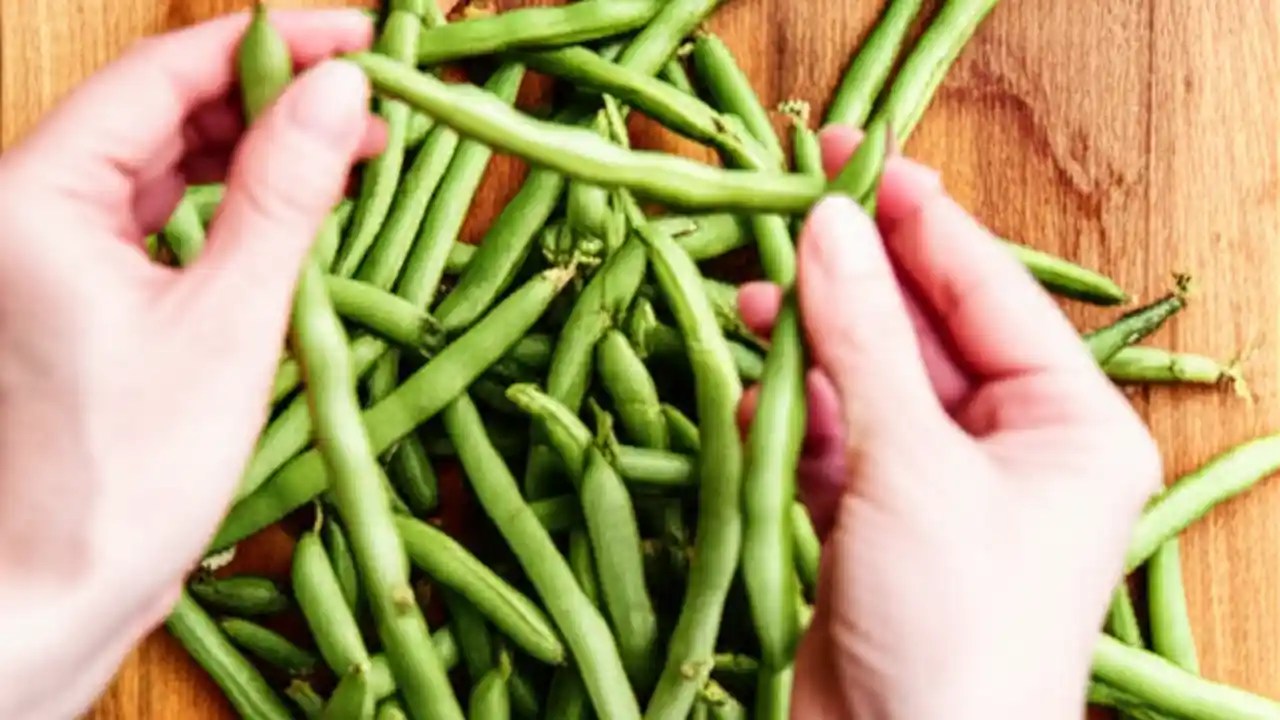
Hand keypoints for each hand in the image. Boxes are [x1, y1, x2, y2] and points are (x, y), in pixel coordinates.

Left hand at [0, 11, 380, 717]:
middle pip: (161, 106)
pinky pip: (155, 211)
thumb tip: (341, 89)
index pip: (165, 72)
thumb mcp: (230, 320)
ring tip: (348, 147)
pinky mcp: (74, 288)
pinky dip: (225, 199)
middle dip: (270, 94)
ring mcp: (45, 248)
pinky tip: (288, 203)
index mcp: (35, 195)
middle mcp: (25, 206)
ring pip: (162, 158)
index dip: (271, 42)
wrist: (59, 589)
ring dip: (254, 147)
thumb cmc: (129, 475)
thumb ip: (284, 192)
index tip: (357, 34)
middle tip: (368, 92)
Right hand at [738, 127, 1160, 718]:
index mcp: (1069, 424)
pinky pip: (834, 442)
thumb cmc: (953, 625)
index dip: (919, 220)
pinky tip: (753, 384)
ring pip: (870, 383)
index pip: (988, 289)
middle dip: (855, 279)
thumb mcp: (913, 462)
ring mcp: (941, 489)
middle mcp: (1013, 450)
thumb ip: (865, 337)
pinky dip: (793, 414)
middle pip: (924, 331)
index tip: (855, 158)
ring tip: (753, 297)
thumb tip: (827, 226)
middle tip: (789, 212)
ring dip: (813, 343)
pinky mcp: (877, 526)